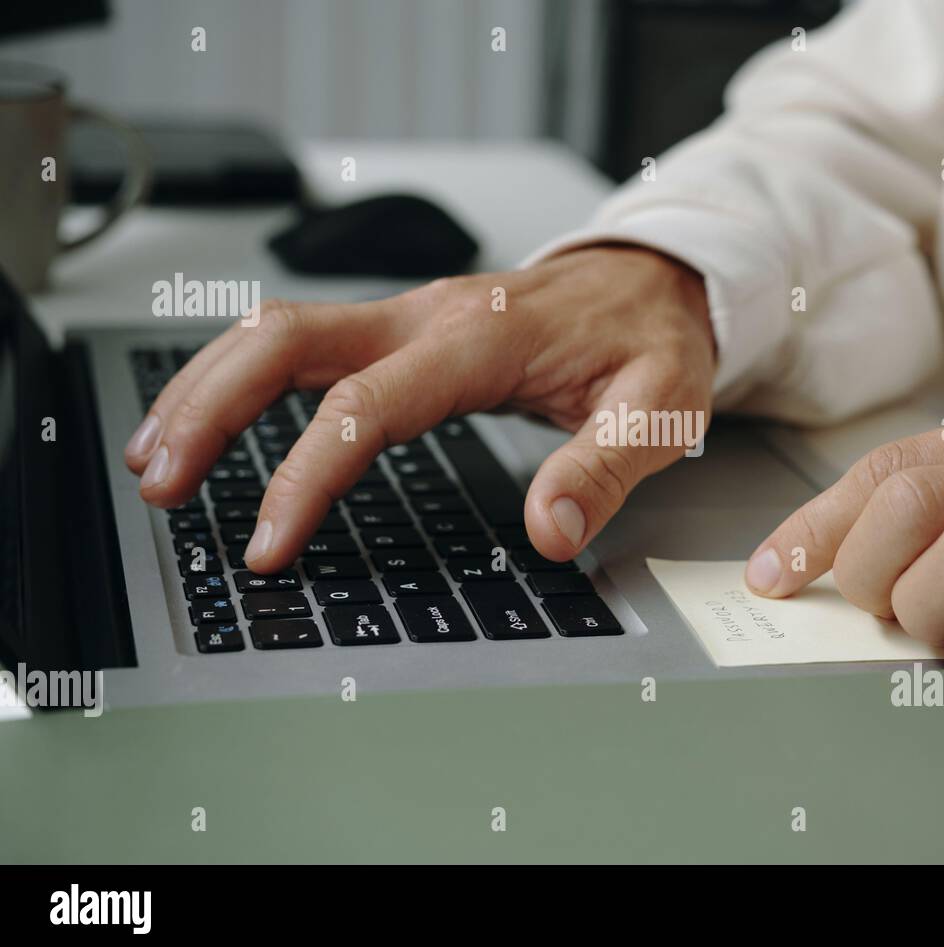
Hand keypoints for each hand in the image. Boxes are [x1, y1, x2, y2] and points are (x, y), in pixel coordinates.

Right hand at [125, 245, 714, 571]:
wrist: (656, 279)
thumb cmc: (653, 341)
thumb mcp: (660, 409)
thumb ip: (605, 468)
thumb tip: (548, 531)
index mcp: (482, 340)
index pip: (366, 405)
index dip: (305, 475)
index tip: (268, 543)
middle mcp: (429, 316)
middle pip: (285, 340)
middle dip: (209, 410)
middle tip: (163, 485)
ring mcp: (409, 314)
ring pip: (276, 329)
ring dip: (205, 387)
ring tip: (156, 457)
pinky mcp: (403, 326)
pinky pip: (301, 338)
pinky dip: (241, 375)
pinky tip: (213, 416)